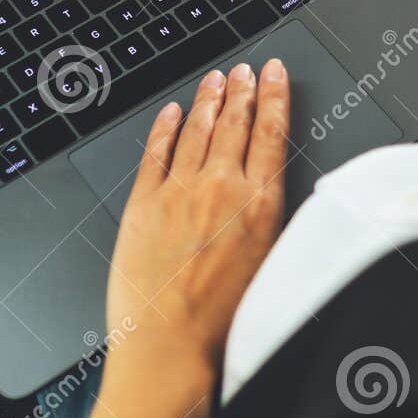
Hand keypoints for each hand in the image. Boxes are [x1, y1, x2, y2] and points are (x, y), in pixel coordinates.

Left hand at [82, 60, 288, 417]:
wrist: (169, 348)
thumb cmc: (222, 325)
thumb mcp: (272, 266)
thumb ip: (271, 220)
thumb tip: (273, 192)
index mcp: (260, 205)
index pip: (271, 131)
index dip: (274, 95)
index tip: (275, 74)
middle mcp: (220, 189)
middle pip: (234, 122)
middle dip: (242, 89)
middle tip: (245, 70)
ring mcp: (178, 192)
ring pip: (197, 129)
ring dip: (208, 100)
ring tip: (215, 80)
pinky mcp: (143, 204)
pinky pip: (155, 152)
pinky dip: (165, 128)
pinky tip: (172, 113)